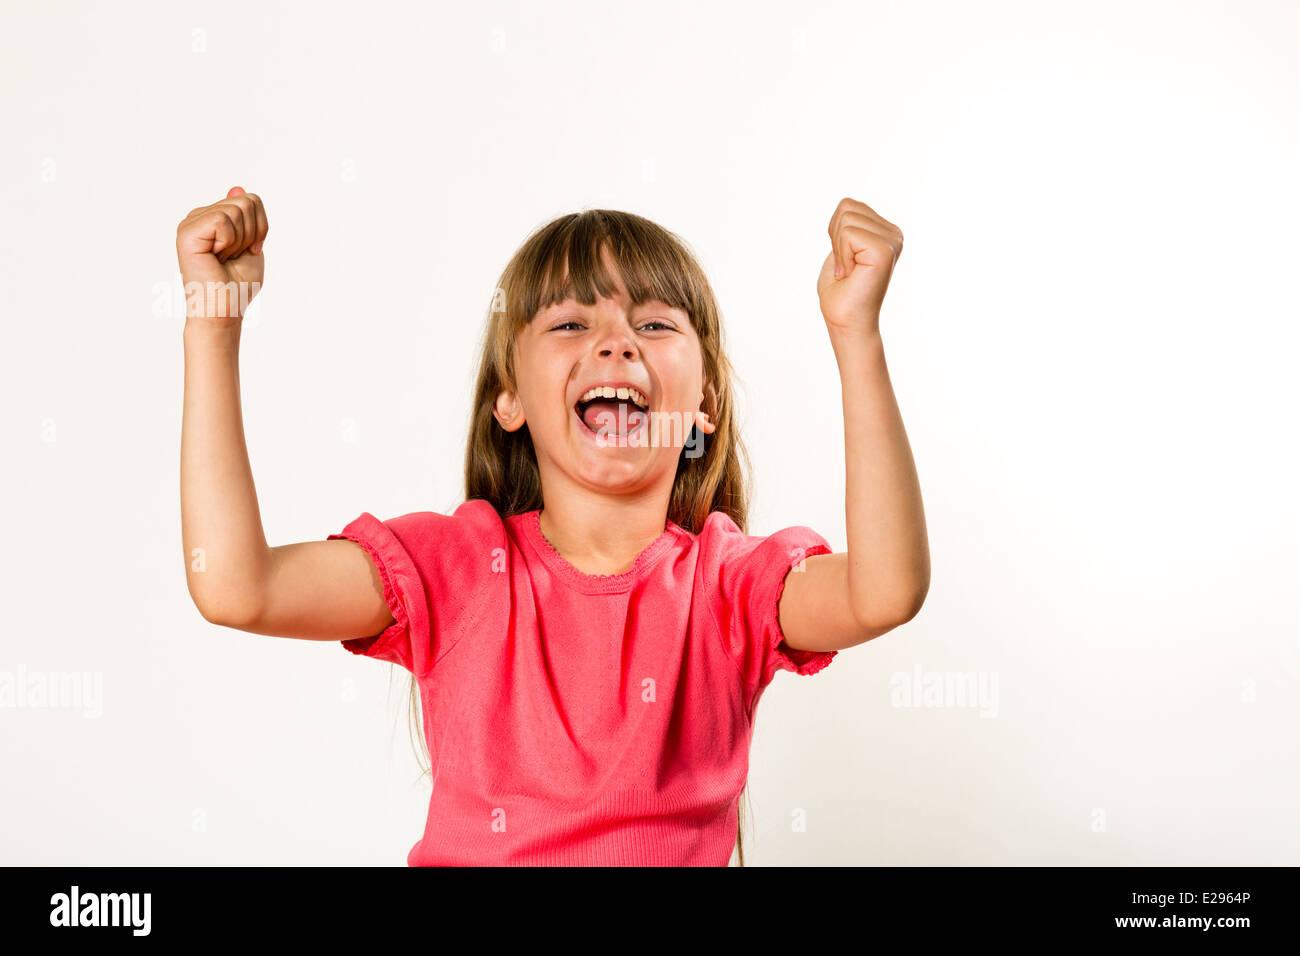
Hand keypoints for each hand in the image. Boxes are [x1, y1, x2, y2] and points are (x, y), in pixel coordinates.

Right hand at [176, 186, 268, 323]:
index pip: (251, 200)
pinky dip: (228, 242)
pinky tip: (215, 257)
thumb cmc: (238, 284)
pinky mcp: (187, 232)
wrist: (225, 308)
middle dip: (252, 233)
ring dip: (240, 240)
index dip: (261, 228)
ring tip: (223, 258)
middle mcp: (199, 217)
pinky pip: (222, 220)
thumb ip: (248, 217)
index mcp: (213, 219)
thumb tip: (238, 188)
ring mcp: (191, 223)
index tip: (249, 250)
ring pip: (237, 209)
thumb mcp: (251, 244)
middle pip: (246, 201)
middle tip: (234, 256)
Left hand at [816, 197, 902, 334]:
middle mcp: (894, 234)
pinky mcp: (885, 250)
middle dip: (835, 239)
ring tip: (849, 271)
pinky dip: (841, 256)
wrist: (845, 322)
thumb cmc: (841, 292)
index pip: (848, 206)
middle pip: (847, 207)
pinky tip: (851, 274)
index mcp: (886, 232)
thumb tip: (847, 206)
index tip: (845, 262)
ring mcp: (893, 241)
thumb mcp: (841, 249)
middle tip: (846, 268)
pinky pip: (847, 233)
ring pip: (846, 218)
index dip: (835, 234)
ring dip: (838, 249)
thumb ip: (848, 226)